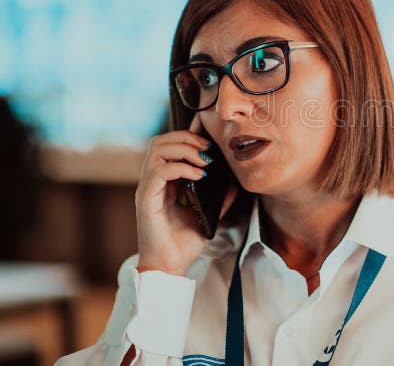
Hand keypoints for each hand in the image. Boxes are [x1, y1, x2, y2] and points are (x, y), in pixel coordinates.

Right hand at [134, 114, 236, 276]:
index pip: (168, 146)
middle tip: (208, 149)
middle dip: (186, 138)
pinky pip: (159, 172)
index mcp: (162, 183)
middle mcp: (152, 182)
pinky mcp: (146, 200)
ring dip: (184, 149)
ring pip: (156, 150)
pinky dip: (181, 168)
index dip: (187, 137)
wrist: (170, 267)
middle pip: (159, 141)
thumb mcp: (205, 216)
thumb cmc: (183, 244)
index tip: (209, 140)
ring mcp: (147, 190)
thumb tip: (235, 186)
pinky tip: (200, 176)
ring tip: (205, 161)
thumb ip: (218, 200)